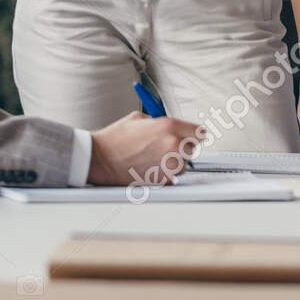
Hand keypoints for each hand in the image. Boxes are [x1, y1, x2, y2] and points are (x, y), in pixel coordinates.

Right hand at [87, 111, 203, 184]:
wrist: (99, 159)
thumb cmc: (115, 139)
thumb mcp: (140, 119)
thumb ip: (162, 122)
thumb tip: (174, 128)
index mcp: (169, 127)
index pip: (199, 132)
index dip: (193, 134)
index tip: (190, 136)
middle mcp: (172, 145)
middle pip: (193, 148)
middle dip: (183, 147)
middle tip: (167, 146)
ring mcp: (168, 164)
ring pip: (184, 164)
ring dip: (175, 161)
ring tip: (155, 157)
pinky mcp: (162, 179)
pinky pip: (172, 176)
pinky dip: (165, 173)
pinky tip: (150, 166)